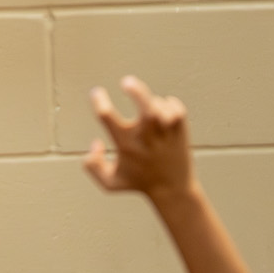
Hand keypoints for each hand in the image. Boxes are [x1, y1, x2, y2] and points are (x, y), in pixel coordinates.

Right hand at [84, 75, 193, 202]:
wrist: (174, 191)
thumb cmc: (140, 183)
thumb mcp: (110, 182)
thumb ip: (92, 166)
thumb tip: (95, 143)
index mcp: (127, 146)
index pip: (108, 118)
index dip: (99, 101)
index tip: (97, 93)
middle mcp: (147, 139)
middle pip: (145, 108)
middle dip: (136, 91)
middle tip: (127, 82)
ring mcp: (166, 134)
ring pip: (160, 106)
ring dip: (150, 100)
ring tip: (147, 106)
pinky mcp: (181, 132)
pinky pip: (175, 108)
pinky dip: (168, 103)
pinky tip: (162, 110)